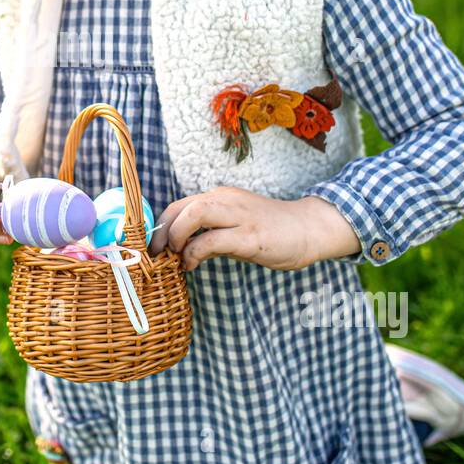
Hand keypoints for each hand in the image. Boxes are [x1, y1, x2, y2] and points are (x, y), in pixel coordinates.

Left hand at [148, 188, 360, 271]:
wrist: (309, 228)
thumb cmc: (271, 230)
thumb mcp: (235, 225)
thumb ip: (210, 232)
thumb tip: (181, 249)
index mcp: (220, 197)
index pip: (179, 205)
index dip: (161, 226)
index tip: (154, 248)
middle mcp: (226, 200)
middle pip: (180, 207)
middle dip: (162, 233)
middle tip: (157, 255)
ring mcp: (239, 216)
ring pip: (194, 214)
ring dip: (176, 237)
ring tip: (175, 257)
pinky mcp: (250, 236)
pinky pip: (212, 240)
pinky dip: (194, 253)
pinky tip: (192, 266)